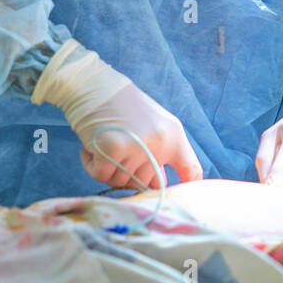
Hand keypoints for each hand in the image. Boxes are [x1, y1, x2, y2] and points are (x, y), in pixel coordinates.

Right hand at [33, 40, 203, 188]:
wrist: (94, 85)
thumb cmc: (121, 106)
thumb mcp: (153, 124)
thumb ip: (160, 151)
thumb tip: (157, 188)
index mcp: (174, 136)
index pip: (191, 171)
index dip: (183, 189)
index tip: (172, 197)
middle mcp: (160, 143)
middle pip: (145, 183)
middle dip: (129, 173)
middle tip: (118, 152)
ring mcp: (137, 147)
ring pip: (120, 181)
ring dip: (107, 167)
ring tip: (105, 142)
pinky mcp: (113, 150)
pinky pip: (101, 176)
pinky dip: (91, 164)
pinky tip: (91, 145)